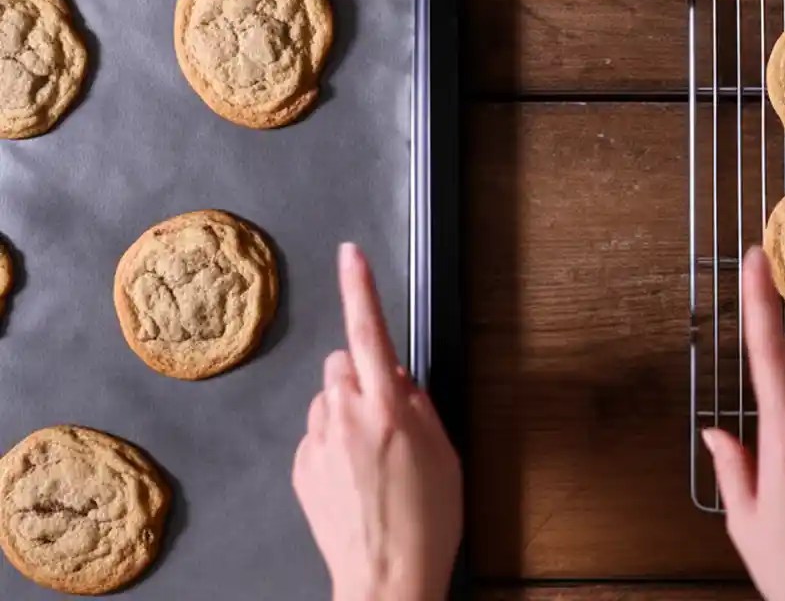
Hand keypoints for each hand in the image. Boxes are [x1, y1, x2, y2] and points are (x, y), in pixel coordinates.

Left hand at [293, 243, 461, 600]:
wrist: (387, 578)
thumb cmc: (427, 520)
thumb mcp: (444, 452)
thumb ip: (418, 403)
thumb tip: (396, 377)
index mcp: (386, 409)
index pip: (368, 332)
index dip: (360, 288)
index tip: (351, 255)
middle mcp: (344, 418)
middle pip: (342, 364)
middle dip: (362, 374)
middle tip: (390, 414)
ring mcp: (317, 443)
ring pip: (327, 398)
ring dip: (348, 410)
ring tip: (375, 456)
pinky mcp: (301, 467)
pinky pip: (317, 432)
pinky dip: (335, 441)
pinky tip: (357, 476)